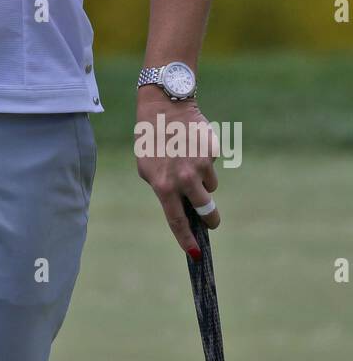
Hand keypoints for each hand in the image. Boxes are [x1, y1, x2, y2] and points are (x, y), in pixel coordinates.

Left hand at [134, 89, 219, 259]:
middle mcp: (184, 178)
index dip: (186, 239)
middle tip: (211, 219)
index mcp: (163, 186)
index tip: (196, 254)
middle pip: (206, 211)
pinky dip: (206, 161)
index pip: (177, 221)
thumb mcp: (147, 169)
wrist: (164, 107)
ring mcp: (201, 165)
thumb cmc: (151, 140)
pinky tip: (192, 146)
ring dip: (203, 181)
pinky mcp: (213, 151)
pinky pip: (213, 166)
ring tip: (188, 162)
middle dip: (211, 218)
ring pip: (211, 187)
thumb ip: (162, 190)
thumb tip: (180, 209)